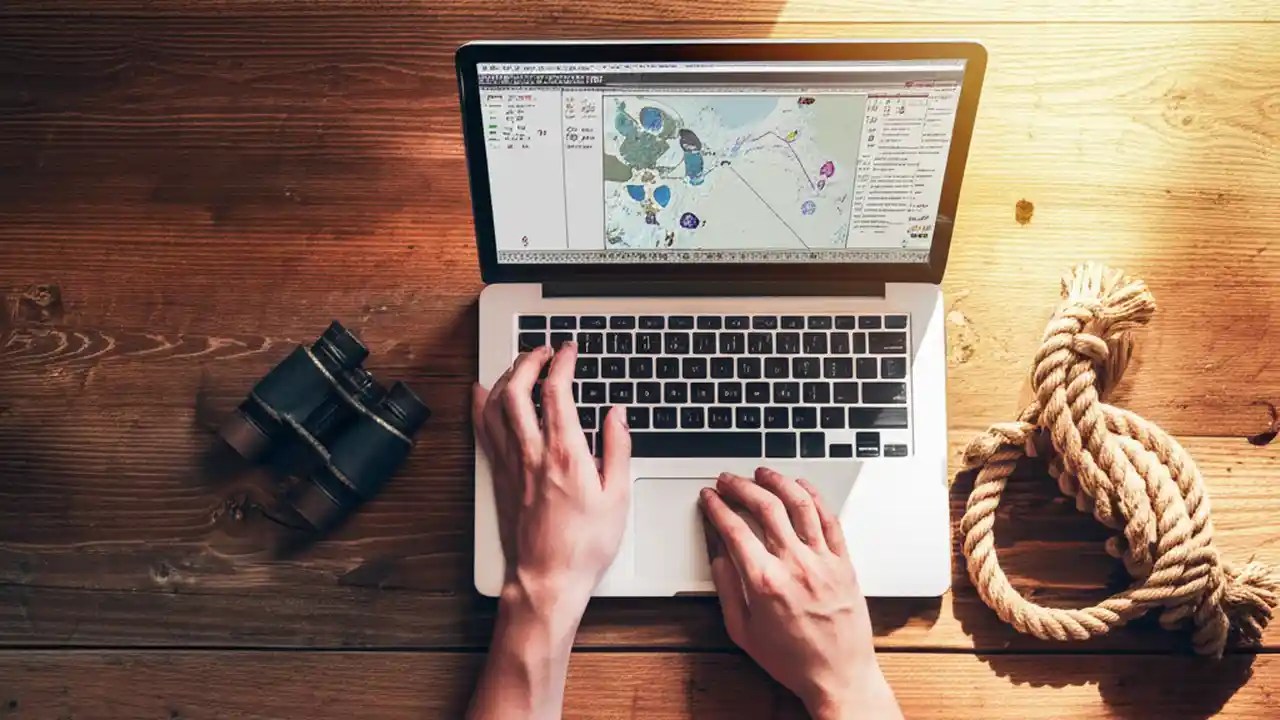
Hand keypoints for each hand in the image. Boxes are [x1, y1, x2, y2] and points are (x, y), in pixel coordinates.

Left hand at [472, 342, 631, 615]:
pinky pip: (484, 430)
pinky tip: (481, 392)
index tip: (569, 350)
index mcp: (565, 454)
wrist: (547, 579)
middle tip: (544, 351)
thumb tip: (616, 416)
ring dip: (506, 377)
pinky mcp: (500, 477)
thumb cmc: (584, 545)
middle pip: (517, 390)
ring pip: (495, 406)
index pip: (557, 391)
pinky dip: (481, 404)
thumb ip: (617, 448)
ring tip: (520, 365)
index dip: (562, 362)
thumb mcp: (618, 496)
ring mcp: (511, 464)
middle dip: (529, 360)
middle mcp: (532, 453)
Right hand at [699, 468, 900, 719]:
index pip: (734, 529)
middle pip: (765, 507)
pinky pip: (829, 519)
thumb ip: (727, 589)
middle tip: (728, 480)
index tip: (709, 498)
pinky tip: (801, 488)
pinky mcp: (844, 562)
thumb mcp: (743, 632)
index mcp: (765, 582)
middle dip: (741, 486)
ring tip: (762, 473)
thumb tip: (719, 556)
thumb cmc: (792, 659)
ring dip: (777, 482)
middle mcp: (795, 565)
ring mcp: (823, 561)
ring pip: (800, 504)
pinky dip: (814, 497)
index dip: (717, 507)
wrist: (838, 675)